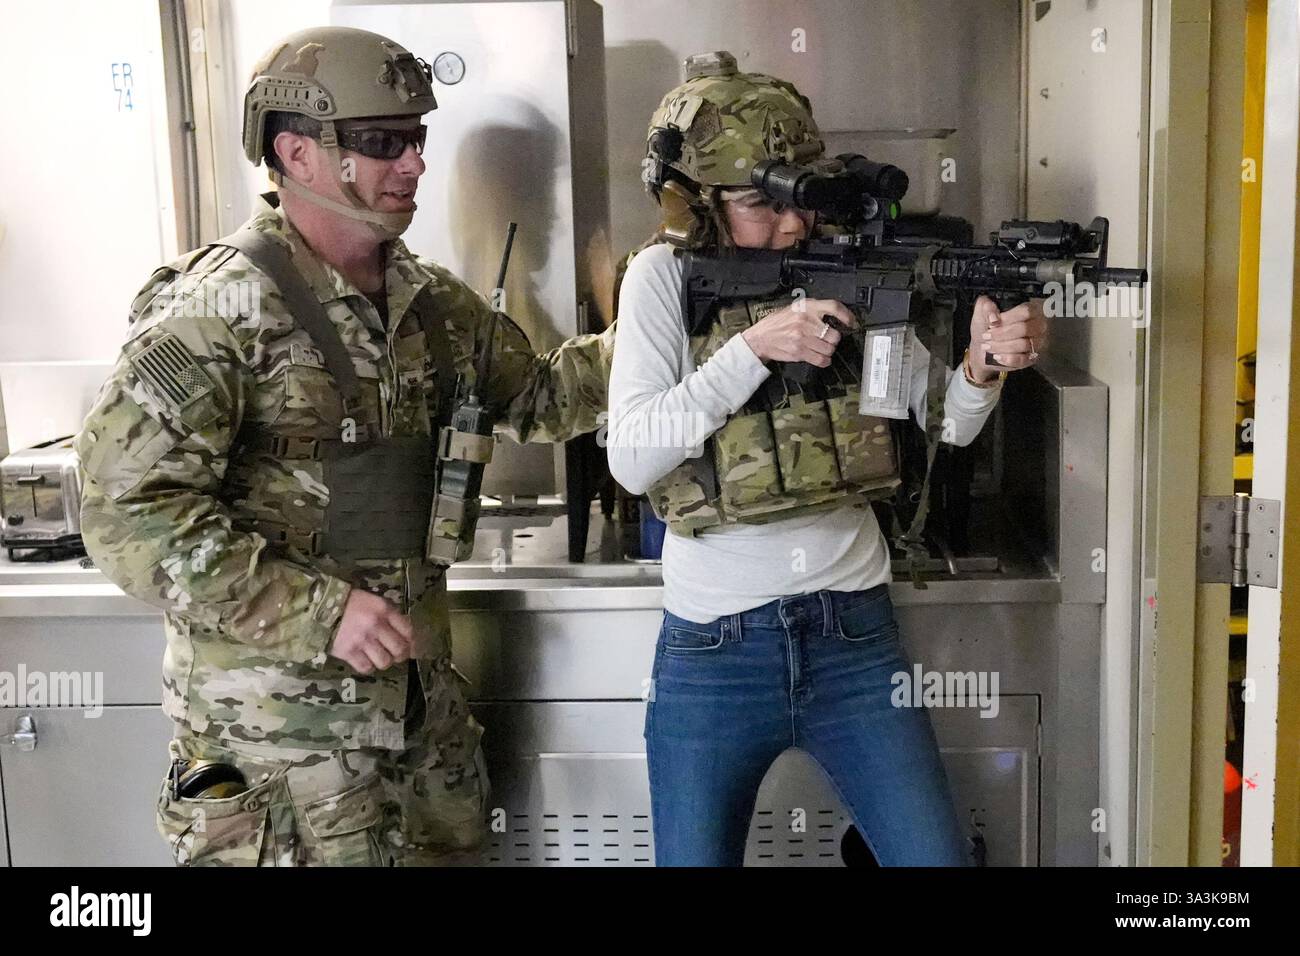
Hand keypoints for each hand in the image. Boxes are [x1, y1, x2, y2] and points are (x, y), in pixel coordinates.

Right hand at [328, 588, 413, 673]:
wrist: (320, 607)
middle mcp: (376, 625)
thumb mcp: (373, 601)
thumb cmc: (350, 603)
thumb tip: (407, 633)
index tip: (411, 646)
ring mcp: (362, 640)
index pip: (408, 630)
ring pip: (385, 662)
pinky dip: (367, 666)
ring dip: (383, 661)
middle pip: (400, 649)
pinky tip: (364, 660)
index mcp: (384, 610)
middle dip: (400, 654)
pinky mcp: (348, 652)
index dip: (412, 642)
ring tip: (378, 656)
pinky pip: (366, 668)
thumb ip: (390, 614)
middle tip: (395, 654)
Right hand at [740, 298, 856, 366]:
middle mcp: (805, 321)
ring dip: (829, 351)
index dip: (847, 315)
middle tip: (829, 339)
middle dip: (834, 340)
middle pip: (834, 334)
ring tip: (822, 348)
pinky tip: (821, 357)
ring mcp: (802, 338)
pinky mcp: (799, 352)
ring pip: (829, 349)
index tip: (852, 322)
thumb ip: (813, 310)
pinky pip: (821, 359)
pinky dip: (824, 361)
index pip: (833, 307)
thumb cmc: (777, 323)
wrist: (760, 338)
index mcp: (806, 307)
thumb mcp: (794, 308)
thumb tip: (834, 316)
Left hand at [968, 296, 1048, 382]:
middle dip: (1001, 333)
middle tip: (986, 336)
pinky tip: (997, 356)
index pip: (1025, 311)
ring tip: (988, 346)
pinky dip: (1007, 358)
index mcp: (1029, 310)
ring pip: (1023, 344)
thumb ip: (986, 307)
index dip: (1007, 318)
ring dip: (1001, 346)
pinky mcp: (1032, 358)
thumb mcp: (982, 314)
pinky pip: (1022, 359)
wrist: (982, 349)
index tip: (992, 323)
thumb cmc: (987, 329)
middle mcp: (1037, 326)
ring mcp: (1037, 343)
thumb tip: (993, 315)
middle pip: (1024, 328)